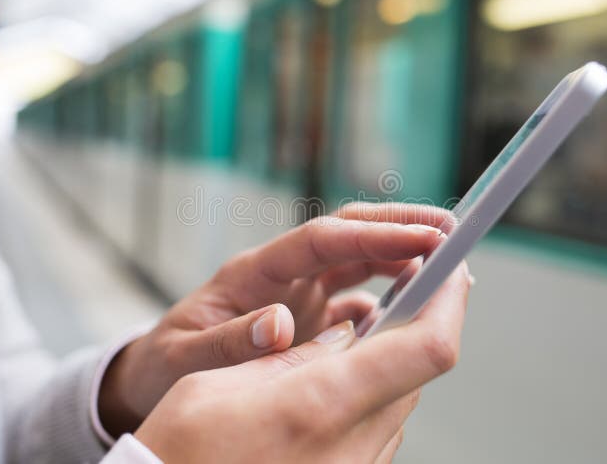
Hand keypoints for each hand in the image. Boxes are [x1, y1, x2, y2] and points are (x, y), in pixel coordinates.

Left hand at [99, 203, 454, 435]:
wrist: (156, 379)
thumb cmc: (165, 364)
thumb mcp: (185, 356)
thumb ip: (228, 340)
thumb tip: (277, 324)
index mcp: (254, 272)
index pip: (322, 239)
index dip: (373, 235)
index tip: (421, 238)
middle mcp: (284, 276)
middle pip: (349, 234)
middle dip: (399, 227)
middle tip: (450, 232)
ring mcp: (300, 295)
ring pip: (360, 263)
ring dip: (401, 258)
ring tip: (445, 265)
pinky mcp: (311, 319)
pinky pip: (359, 303)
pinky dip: (389, 303)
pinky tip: (413, 311)